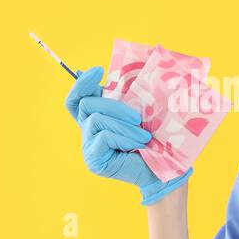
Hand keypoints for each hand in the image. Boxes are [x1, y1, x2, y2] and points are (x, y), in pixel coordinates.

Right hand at [64, 65, 192, 205]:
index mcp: (96, 118)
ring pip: (96, 120)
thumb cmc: (154, 138)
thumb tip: (115, 70)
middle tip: (138, 117)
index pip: (76, 98)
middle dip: (113, 105)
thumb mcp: (138, 112)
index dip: (81, 82)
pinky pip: (103, 137)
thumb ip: (125, 96)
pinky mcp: (94, 160)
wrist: (163, 169)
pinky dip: (124, 138)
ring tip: (145, 136)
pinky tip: (139, 145)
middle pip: (86, 104)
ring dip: (124, 125)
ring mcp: (88, 146)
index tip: (99, 70)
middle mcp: (88, 131)